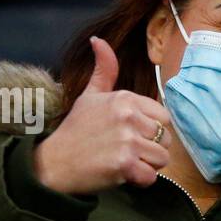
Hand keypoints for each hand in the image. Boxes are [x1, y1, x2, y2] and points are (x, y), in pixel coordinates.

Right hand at [33, 36, 172, 195]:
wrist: (54, 163)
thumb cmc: (76, 130)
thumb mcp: (90, 96)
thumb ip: (103, 71)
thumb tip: (98, 39)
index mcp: (125, 98)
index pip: (163, 117)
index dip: (151, 130)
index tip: (130, 134)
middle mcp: (127, 116)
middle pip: (165, 138)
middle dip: (150, 149)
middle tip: (124, 150)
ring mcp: (127, 140)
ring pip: (162, 159)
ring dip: (146, 166)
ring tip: (123, 161)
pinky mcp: (125, 164)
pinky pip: (151, 177)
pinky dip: (139, 181)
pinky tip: (122, 174)